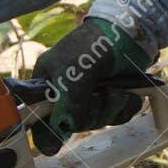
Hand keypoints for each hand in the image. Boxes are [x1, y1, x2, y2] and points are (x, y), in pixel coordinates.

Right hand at [30, 17, 150, 154]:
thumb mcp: (74, 71)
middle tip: (101, 96)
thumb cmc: (90, 45)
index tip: (60, 135)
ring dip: (111, 108)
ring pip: (95, 122)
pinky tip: (128, 96)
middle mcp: (64, 97)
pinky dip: (124, 109)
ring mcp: (87, 100)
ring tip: (118, 91)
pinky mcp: (108, 101)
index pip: (39, 119)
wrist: (126, 32)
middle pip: (72, 125)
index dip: (49, 131)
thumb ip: (69, 100)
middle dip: (92, 113)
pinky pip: (114, 118)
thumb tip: (66, 126)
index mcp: (45, 87)